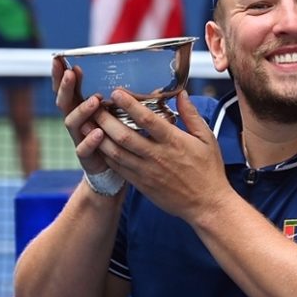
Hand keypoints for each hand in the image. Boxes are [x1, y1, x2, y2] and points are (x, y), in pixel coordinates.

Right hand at [51, 57, 107, 174]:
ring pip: (72, 122)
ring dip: (81, 110)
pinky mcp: (85, 156)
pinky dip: (90, 140)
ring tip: (94, 101)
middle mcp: (76, 121)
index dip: (60, 75)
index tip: (59, 59)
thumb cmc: (115, 134)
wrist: (113, 168)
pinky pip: (83, 148)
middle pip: (64, 102)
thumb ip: (116, 97)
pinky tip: (99, 132)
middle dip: (65, 87)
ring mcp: (78, 138)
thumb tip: (133, 73)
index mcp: (80, 108)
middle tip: (70, 73)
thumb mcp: (114, 112)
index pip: (66, 89)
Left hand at [93, 89, 229, 220]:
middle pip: (124, 136)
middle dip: (105, 120)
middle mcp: (157, 156)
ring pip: (116, 153)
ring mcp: (147, 172)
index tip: (116, 92)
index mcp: (174, 141)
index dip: (129, 104)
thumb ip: (191, 115)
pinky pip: (119, 169)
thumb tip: (181, 93)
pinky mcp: (142, 184)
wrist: (206, 204)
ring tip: (87, 124)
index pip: (146, 119)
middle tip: (94, 106)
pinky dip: (106, 156)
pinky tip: (98, 145)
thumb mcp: (207, 138)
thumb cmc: (209, 170)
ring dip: (99, 138)